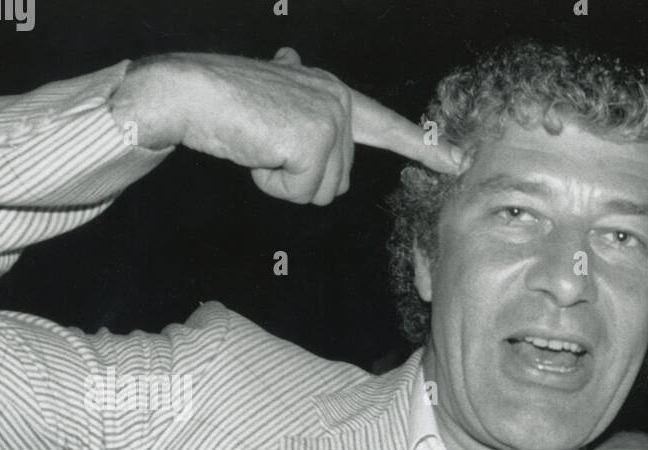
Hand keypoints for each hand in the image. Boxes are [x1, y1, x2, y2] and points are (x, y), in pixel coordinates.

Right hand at [113, 48, 463, 204]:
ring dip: (283, 181)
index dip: (424, 148)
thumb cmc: (224, 99)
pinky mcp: (314, 142)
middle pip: (337, 181)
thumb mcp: (273, 92)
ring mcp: (330, 122)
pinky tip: (255, 153)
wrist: (188, 91)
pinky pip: (301, 192)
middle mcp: (340, 103)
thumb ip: (297, 93)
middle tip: (264, 143)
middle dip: (297, 176)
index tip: (460, 162)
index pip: (388, 127)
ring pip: (321, 192)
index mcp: (335, 93)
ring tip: (258, 145)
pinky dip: (272, 183)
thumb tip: (293, 60)